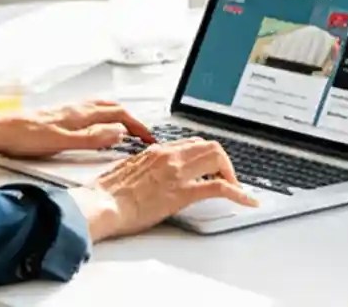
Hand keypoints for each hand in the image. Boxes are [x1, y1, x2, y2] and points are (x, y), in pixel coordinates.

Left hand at [0, 100, 154, 157]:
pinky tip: (96, 124)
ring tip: (127, 126)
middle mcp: (76, 108)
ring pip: (101, 106)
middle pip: (113, 107)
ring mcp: (67, 110)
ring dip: (118, 114)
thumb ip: (93, 138)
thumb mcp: (63, 142)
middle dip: (132, 118)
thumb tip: (119, 133)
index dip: (138, 126)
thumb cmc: (25, 137)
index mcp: (81, 114)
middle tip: (142, 133)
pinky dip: (103, 115)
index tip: (149, 138)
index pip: (119, 116)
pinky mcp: (58, 115)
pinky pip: (89, 110)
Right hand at [69, 138, 259, 241]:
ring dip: (231, 173)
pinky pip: (220, 188)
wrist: (100, 205)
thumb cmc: (107, 193)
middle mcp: (170, 156)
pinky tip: (247, 200)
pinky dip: (239, 193)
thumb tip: (151, 174)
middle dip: (223, 161)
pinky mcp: (182, 192)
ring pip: (218, 159)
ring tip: (236, 188)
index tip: (211, 166)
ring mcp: (178, 172)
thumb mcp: (127, 170)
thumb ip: (145, 167)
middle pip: (209, 146)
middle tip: (227, 177)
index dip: (206, 154)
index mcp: (157, 151)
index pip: (192, 143)